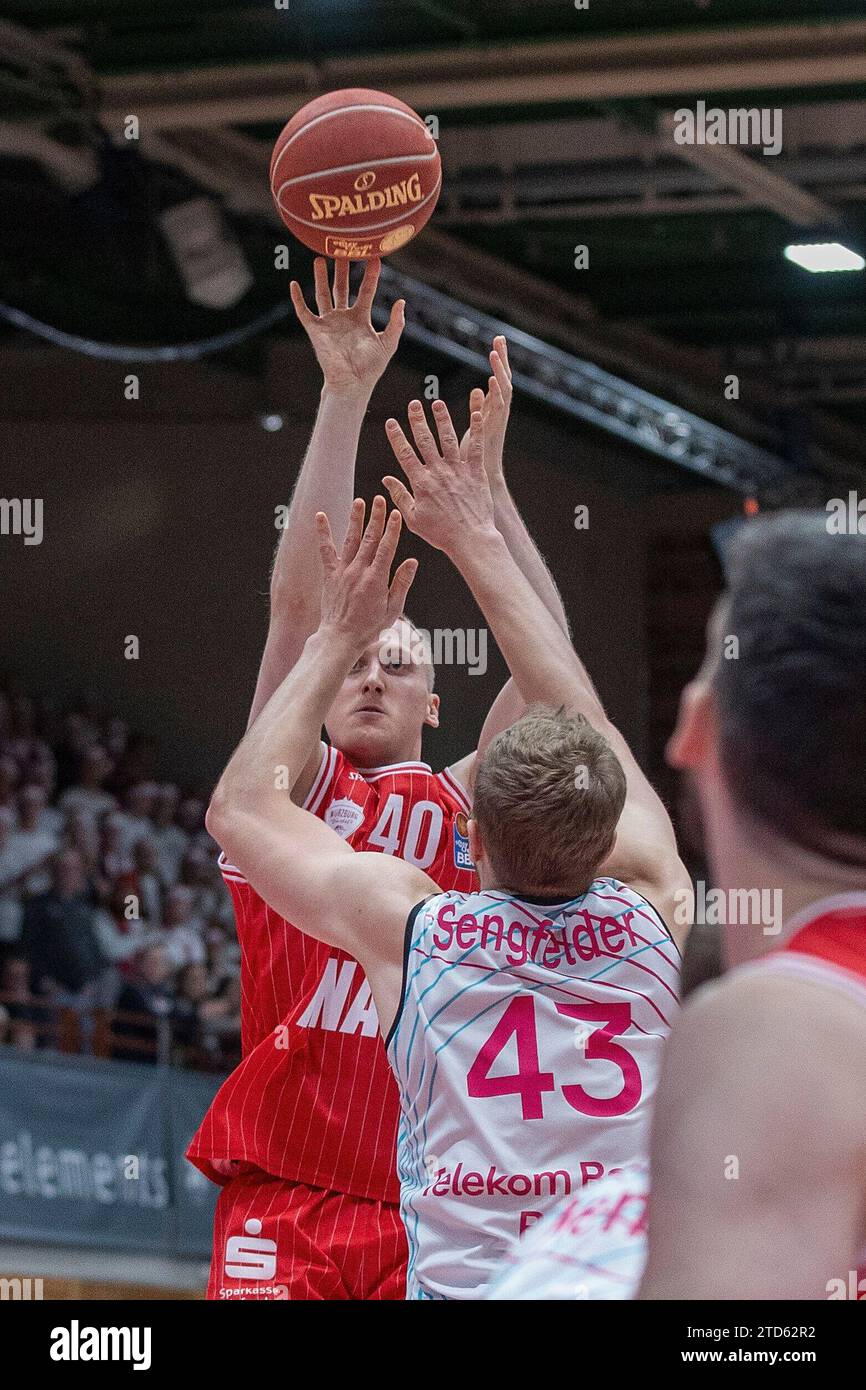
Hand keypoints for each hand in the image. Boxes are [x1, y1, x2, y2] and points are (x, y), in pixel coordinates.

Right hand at [290, 258, 404, 397]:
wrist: (352, 383)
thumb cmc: (371, 368)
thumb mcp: (388, 343)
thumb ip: (396, 323)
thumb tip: (401, 302)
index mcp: (361, 318)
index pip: (366, 291)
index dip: (370, 275)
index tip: (374, 257)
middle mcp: (344, 317)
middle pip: (342, 287)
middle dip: (342, 269)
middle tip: (342, 250)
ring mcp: (329, 323)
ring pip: (323, 294)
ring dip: (321, 277)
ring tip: (319, 258)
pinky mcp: (316, 330)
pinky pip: (304, 312)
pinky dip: (298, 299)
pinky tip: (293, 285)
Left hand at [316, 497, 417, 653]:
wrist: (340, 638)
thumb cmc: (369, 627)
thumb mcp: (393, 609)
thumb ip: (402, 583)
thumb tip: (413, 561)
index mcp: (376, 579)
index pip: (387, 548)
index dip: (392, 529)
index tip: (396, 513)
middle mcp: (359, 571)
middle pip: (369, 539)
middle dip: (376, 517)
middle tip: (380, 499)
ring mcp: (342, 571)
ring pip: (350, 540)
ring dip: (355, 519)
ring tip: (359, 501)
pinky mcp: (329, 575)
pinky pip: (325, 550)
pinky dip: (323, 533)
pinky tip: (320, 516)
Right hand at [383, 399, 496, 556]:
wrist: (470, 539)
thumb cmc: (441, 532)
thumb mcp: (414, 519)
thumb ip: (400, 496)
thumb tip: (386, 479)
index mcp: (421, 483)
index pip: (405, 454)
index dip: (396, 436)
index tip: (390, 422)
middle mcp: (439, 472)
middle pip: (425, 440)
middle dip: (417, 420)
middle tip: (413, 404)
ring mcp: (458, 471)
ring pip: (448, 439)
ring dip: (442, 419)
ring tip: (437, 404)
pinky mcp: (476, 472)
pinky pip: (475, 447)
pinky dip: (476, 430)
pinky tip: (475, 414)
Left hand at [459, 336, 512, 482]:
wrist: (482, 482)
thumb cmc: (476, 458)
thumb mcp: (476, 428)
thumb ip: (479, 408)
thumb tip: (477, 390)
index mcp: (494, 411)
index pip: (498, 381)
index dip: (498, 363)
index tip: (496, 343)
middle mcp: (498, 414)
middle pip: (504, 380)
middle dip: (502, 360)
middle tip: (499, 337)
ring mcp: (498, 421)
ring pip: (503, 391)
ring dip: (500, 371)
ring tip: (495, 350)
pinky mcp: (495, 430)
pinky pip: (498, 409)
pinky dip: (497, 393)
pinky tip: (494, 378)